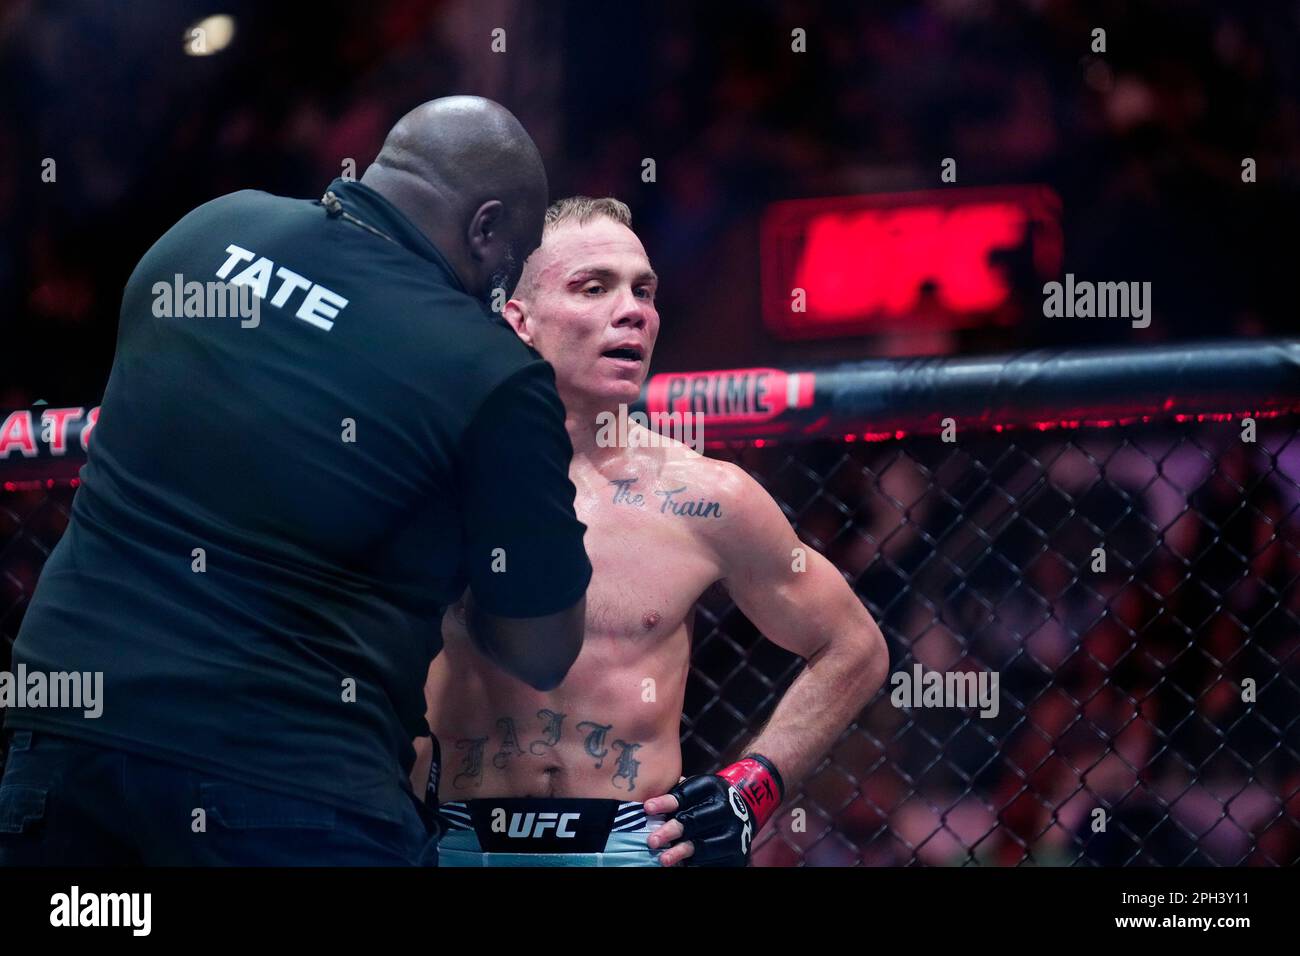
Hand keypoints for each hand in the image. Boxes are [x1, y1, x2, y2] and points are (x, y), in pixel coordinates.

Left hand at [644, 756, 783, 866]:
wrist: (745, 809)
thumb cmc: (708, 799)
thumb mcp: (697, 789)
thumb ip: (677, 794)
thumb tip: (648, 805)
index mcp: (713, 787)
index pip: (686, 794)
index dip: (666, 802)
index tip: (647, 808)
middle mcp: (727, 807)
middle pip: (695, 820)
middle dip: (672, 831)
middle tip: (652, 840)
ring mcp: (735, 831)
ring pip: (704, 844)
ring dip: (681, 852)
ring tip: (664, 859)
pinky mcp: (738, 852)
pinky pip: (713, 860)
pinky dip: (695, 863)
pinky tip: (682, 865)